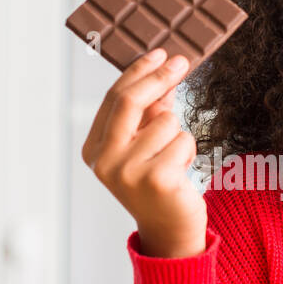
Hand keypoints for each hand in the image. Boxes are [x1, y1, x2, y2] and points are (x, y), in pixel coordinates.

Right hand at [81, 48, 206, 258]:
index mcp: (94, 149)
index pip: (114, 98)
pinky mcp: (156, 179)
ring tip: (172, 159)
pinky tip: (180, 172)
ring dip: (178, 134)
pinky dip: (188, 151)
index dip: (139, 71)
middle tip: (182, 61)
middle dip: (159, 76)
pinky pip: (183, 140)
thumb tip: (164, 70)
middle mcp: (104, 160)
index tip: (160, 53)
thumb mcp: (146, 143)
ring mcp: (127, 172)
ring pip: (166, 122)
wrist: (169, 230)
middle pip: (131, 101)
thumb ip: (149, 110)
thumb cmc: (158, 181)